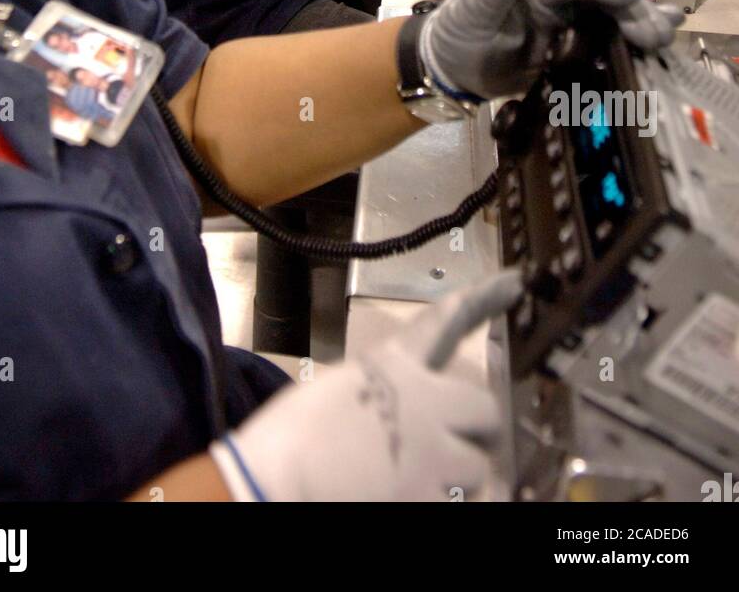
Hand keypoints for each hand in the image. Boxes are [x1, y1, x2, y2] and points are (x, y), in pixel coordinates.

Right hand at [210, 270, 521, 502]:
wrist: (277, 477)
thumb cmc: (291, 436)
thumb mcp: (339, 389)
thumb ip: (382, 391)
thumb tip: (401, 411)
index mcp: (395, 367)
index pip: (445, 322)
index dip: (484, 299)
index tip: (511, 282)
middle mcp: (425, 403)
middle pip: (485, 411)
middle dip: (476, 429)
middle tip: (457, 445)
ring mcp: (434, 454)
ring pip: (476, 469)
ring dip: (456, 476)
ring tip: (417, 481)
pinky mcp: (431, 499)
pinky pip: (458, 505)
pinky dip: (438, 503)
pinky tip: (408, 501)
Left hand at [420, 0, 683, 99]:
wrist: (452, 70)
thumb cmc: (458, 34)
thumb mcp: (469, 13)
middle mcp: (559, 4)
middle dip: (633, 11)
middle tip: (656, 32)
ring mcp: (571, 29)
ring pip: (614, 19)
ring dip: (643, 24)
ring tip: (669, 35)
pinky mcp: (576, 56)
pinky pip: (610, 46)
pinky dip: (637, 44)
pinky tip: (666, 44)